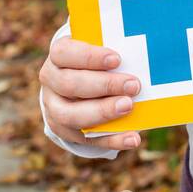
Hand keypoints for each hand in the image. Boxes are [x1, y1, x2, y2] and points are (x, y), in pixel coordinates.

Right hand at [39, 32, 142, 151]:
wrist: (77, 86)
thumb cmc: (95, 62)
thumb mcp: (98, 51)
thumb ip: (113, 52)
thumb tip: (141, 55)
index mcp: (57, 57)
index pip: (64, 53)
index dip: (90, 57)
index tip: (117, 59)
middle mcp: (51, 82)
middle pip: (69, 84)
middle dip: (103, 85)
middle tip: (133, 86)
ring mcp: (54, 109)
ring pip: (70, 115)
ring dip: (102, 112)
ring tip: (128, 107)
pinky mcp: (66, 132)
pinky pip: (87, 140)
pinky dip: (112, 140)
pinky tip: (133, 138)